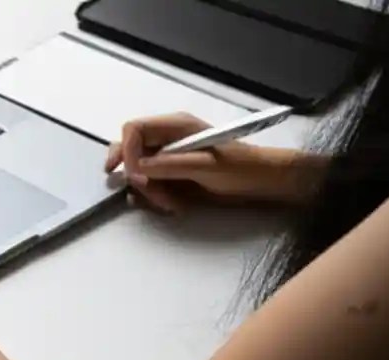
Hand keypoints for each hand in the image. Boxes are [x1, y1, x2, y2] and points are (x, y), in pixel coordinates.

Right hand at [106, 113, 306, 213]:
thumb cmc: (239, 167)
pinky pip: (149, 185)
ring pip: (138, 172)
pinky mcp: (171, 175)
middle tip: (142, 191)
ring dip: (148, 191)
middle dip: (134, 174)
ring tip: (171, 203)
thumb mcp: (204, 166)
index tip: (137, 176)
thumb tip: (136, 168)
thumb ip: (169, 165)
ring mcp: (167, 157)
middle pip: (129, 150)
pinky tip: (173, 205)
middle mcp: (167, 139)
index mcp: (175, 126)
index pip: (134, 129)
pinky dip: (155, 197)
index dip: (128, 151)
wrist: (261, 182)